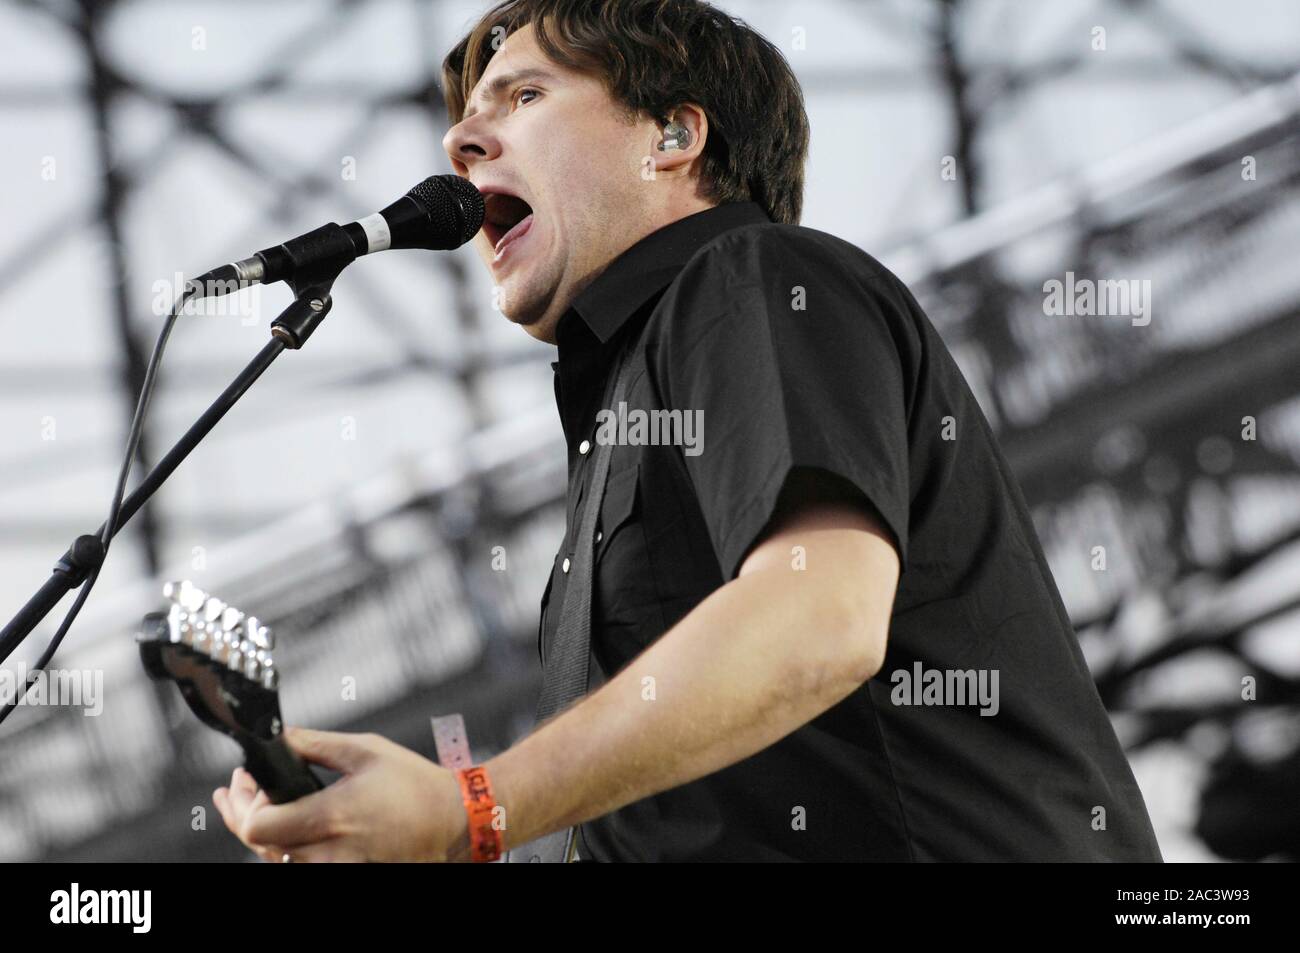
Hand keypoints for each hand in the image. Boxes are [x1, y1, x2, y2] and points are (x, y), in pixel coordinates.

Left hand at [212, 727, 470, 861]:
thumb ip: (316, 744)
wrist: (455, 823)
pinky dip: (286, 849)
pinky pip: (304, 867)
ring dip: (261, 834)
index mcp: (333, 816)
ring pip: (278, 862)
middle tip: (234, 790)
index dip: (242, 803)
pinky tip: (282, 829)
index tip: (244, 779)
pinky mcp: (348, 876)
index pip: (258, 827)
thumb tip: (280, 737)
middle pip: (260, 847)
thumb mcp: (366, 751)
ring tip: (248, 808)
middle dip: (241, 814)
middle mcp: (331, 853)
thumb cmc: (415, 784)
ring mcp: (340, 871)